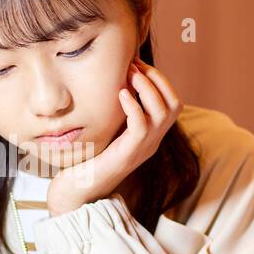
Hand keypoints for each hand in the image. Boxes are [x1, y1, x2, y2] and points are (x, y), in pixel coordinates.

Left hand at [46, 57, 182, 215]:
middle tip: (135, 66)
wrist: (79, 189)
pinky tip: (121, 94)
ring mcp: (143, 148)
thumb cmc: (90, 156)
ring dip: (147, 88)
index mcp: (151, 134)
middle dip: (158, 79)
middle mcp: (153, 141)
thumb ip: (118, 111)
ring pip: (163, 113)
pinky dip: (134, 106)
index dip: (159, 80)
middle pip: (175, 105)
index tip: (137, 64)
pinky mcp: (128, 154)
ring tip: (130, 74)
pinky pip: (142, 126)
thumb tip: (116, 80)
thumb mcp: (110, 129)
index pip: (172, 102)